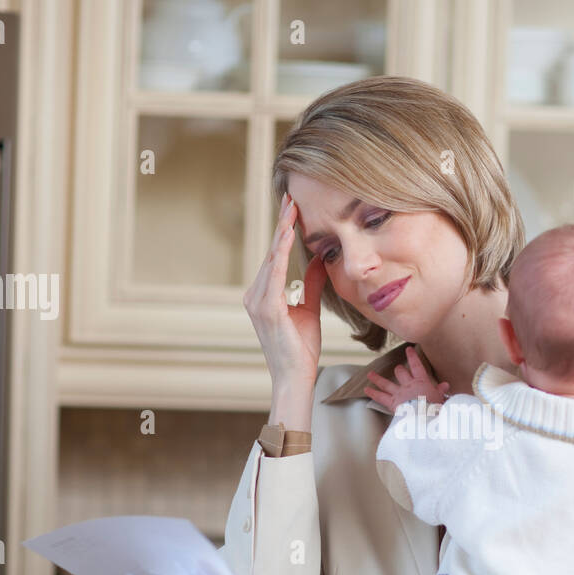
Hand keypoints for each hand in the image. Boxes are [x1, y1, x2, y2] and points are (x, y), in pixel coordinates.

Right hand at [243, 192, 328, 388]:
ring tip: (291, 209)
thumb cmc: (301, 349)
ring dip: (281, 233)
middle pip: (270, 252)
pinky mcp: (266, 309)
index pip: (274, 257)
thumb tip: (318, 259)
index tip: (293, 207)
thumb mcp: (310, 310)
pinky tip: (287, 236)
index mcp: (264, 295)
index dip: (284, 232)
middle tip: (291, 197)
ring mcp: (257, 302)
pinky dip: (280, 254)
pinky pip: (274, 275)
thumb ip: (311, 285)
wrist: (296, 377)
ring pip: (270, 259)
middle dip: (282, 224)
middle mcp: (255, 296)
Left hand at [364, 345, 450, 411]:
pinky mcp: (392, 403)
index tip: (408, 349)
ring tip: (370, 374)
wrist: (425, 418)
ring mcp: (399, 394)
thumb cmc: (436, 409)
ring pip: (386, 384)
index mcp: (422, 382)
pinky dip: (373, 393)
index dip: (413, 357)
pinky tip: (366, 390)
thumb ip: (441, 391)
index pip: (417, 366)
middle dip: (399, 370)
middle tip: (398, 369)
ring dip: (378, 379)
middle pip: (401, 373)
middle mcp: (408, 385)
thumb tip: (445, 385)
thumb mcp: (441, 399)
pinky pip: (381, 397)